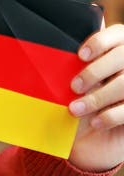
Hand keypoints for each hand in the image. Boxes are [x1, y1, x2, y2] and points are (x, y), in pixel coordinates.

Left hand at [69, 23, 123, 171]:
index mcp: (119, 49)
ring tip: (76, 109)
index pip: (117, 34)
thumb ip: (75, 62)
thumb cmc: (82, 101)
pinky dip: (111, 116)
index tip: (80, 56)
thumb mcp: (77, 81)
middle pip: (121, 56)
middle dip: (95, 71)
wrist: (92, 141)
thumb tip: (56, 44)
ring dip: (98, 97)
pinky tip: (96, 122)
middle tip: (74, 86)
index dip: (99, 42)